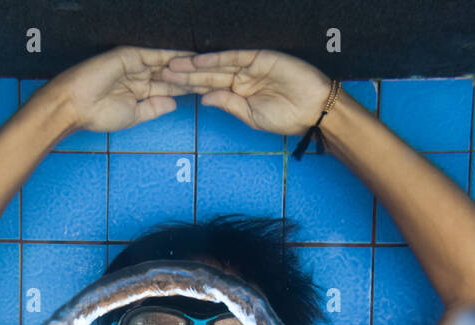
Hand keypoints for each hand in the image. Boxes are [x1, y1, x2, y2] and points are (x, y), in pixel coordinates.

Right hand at [44, 46, 197, 132]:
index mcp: (142, 91)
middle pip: (173, 74)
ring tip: (208, 64)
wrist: (76, 106)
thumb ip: (154, 109)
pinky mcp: (130, 55)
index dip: (190, 90)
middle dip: (194, 76)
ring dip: (187, 65)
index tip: (211, 90)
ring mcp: (136, 64)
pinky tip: (190, 56)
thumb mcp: (133, 116)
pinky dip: (172, 55)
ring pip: (168, 63)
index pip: (171, 89)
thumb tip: (174, 105)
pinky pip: (155, 54)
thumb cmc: (98, 114)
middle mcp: (141, 76)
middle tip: (217, 74)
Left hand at [164, 49, 333, 134]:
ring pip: (215, 65)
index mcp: (236, 92)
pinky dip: (215, 59)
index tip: (166, 88)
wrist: (314, 110)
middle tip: (160, 73)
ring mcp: (248, 66)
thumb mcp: (251, 117)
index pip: (207, 88)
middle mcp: (239, 77)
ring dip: (193, 65)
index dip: (187, 87)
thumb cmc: (287, 117)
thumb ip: (228, 105)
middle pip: (206, 75)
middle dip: (184, 75)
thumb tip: (204, 99)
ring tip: (172, 66)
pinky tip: (197, 61)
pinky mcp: (259, 57)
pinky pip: (233, 57)